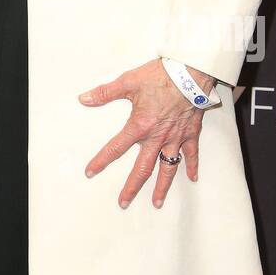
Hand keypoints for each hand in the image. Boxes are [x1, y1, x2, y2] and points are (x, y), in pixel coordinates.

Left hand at [78, 57, 213, 208]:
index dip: (101, 161)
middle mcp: (157, 137)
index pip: (116, 148)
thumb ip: (105, 93)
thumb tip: (83, 98)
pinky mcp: (191, 133)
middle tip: (124, 202)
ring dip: (161, 186)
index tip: (91, 172)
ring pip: (168, 167)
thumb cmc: (160, 75)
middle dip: (132, 187)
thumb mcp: (128, 81)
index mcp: (140, 126)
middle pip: (142, 168)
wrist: (190, 72)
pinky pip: (192, 154)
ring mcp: (176, 137)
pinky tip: (192, 178)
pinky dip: (192, 166)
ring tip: (156, 202)